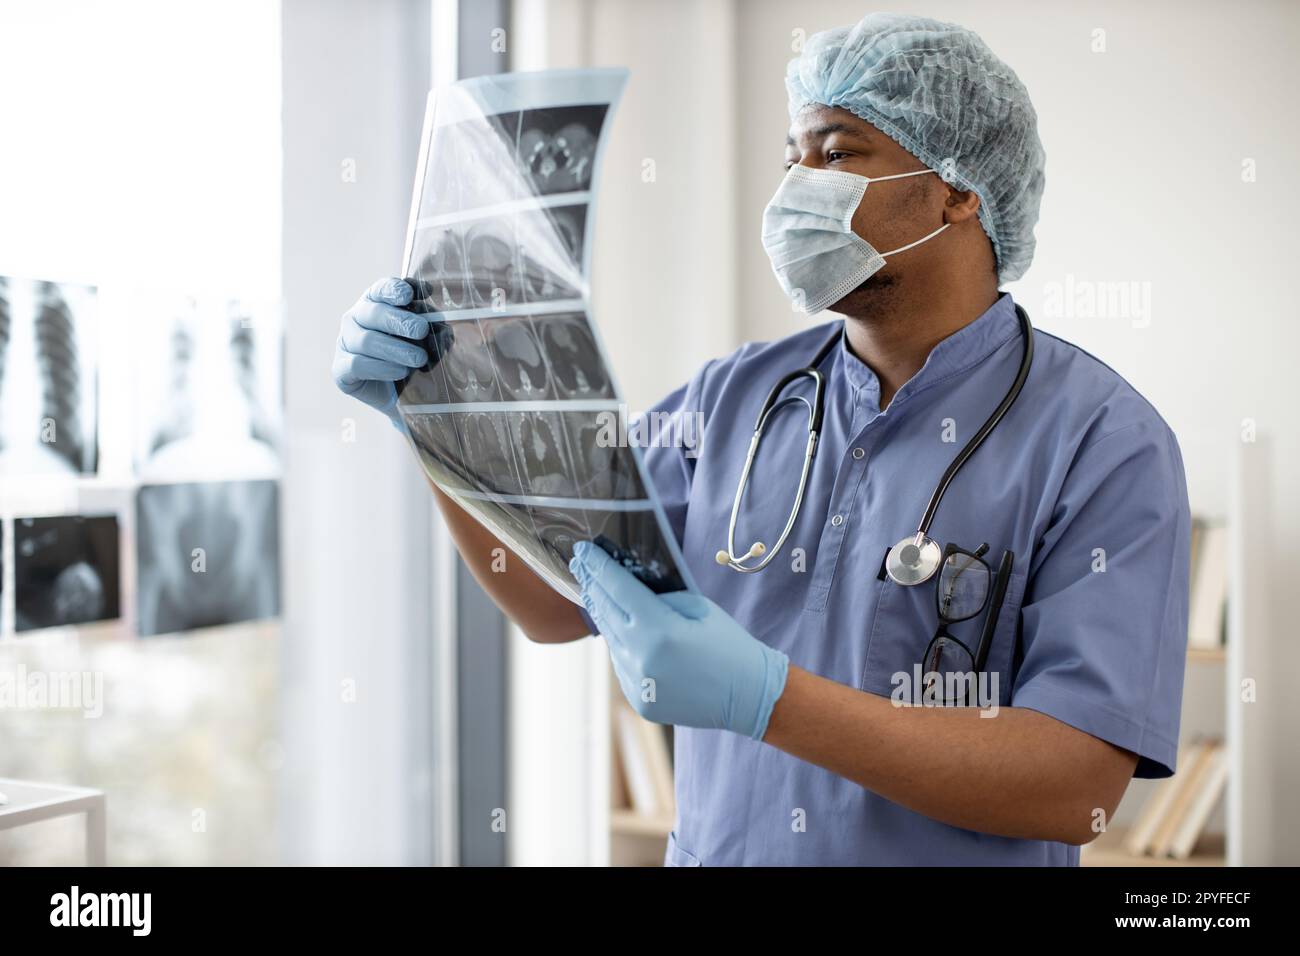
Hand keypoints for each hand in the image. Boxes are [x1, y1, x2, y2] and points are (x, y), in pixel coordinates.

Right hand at [332, 277, 430, 427]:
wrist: (403, 396)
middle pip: (373, 313)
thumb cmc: (415, 359)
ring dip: (396, 349)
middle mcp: (355, 319)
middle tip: (421, 330)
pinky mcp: (340, 370)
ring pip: (366, 340)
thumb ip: (433, 328)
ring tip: (419, 358)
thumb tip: (440, 326)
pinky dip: (381, 368)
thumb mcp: (429, 339)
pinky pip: (357, 365)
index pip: (380, 289)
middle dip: (399, 321)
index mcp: (375, 303)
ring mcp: (345, 343)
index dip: (393, 290)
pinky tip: (401, 372)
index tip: (409, 296)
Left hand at [570, 541, 788, 738]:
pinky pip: (622, 665)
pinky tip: (623, 631)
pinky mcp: (639, 701)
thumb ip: (661, 597)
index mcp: (659, 630)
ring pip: (611, 640)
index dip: (598, 567)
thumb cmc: (729, 644)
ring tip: (597, 594)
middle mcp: (642, 658)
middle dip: (593, 586)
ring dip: (605, 615)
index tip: (583, 551)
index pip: (618, 589)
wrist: (748, 695)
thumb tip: (629, 588)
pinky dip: (621, 646)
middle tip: (581, 566)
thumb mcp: (698, 607)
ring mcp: (637, 683)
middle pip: (606, 612)